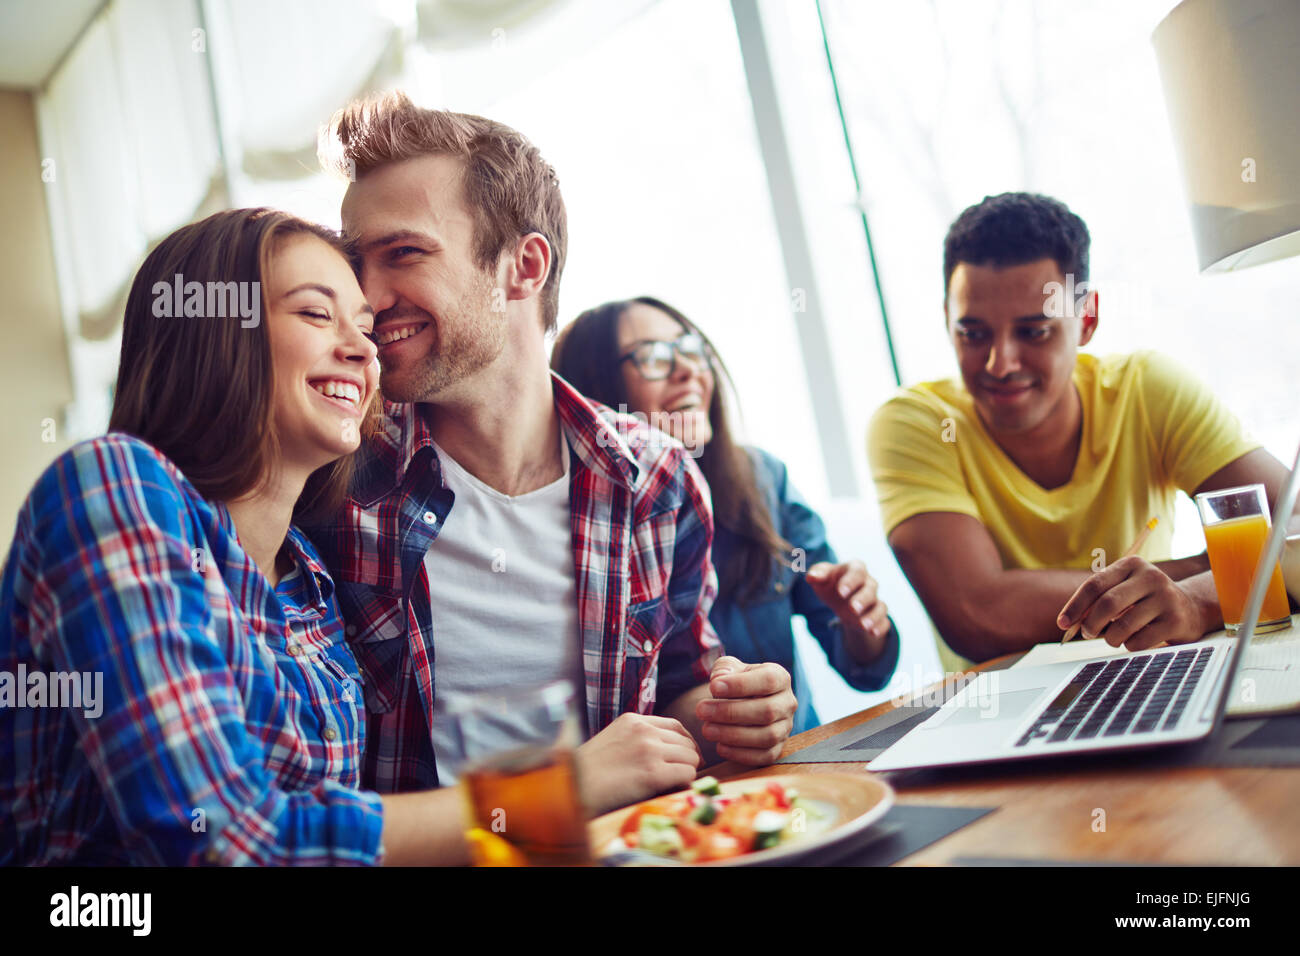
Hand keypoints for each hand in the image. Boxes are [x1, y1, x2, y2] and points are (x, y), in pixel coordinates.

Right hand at [574, 713, 700, 814]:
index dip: (685, 743)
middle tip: (681, 776)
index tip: (684, 758)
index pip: (676, 726)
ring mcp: (650, 750)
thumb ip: (636, 740)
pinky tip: (670, 791)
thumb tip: (664, 753)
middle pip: (687, 743)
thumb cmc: (588, 772)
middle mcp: (644, 731)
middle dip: (687, 760)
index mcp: (633, 720)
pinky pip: (688, 775)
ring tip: (673, 785)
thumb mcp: (612, 741)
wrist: (572, 790)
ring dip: (686, 772)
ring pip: (691, 758)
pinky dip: (684, 784)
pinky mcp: (653, 773)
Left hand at [695, 656, 795, 765]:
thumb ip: (724, 668)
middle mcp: (787, 704)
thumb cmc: (734, 682)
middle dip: (731, 712)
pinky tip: (719, 746)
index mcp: (780, 678)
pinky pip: (763, 757)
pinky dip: (741, 754)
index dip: (740, 685)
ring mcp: (785, 728)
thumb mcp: (728, 668)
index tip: (713, 687)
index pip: (768, 680)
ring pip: (766, 736)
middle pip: (767, 711)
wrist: (738, 703)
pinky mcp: (777, 749)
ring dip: (733, 735)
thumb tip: (719, 679)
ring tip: (706, 730)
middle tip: (701, 710)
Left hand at [806, 560, 890, 660]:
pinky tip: (872, 633)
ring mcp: (875, 601)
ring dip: (873, 616)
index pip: (857, 571)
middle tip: (852, 608)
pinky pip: (884, 622)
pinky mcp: (877, 617)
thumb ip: (817, 573)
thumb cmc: (831, 584)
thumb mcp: (821, 577)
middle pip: (871, 588)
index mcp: (855, 570)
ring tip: (863, 625)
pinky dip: (879, 627)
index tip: (840, 591)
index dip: (850, 581)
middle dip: (862, 599)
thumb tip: (811, 576)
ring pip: (880, 606)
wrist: (840, 600)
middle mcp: (868, 584)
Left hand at [1057, 556, 1214, 650]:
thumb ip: (1098, 600)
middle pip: (1108, 604)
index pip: (1095, 584)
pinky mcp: (1176, 620)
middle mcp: (1151, 577)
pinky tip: (1133, 640)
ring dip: (1110, 638)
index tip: (1062, 623)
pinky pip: (1140, 640)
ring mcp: (1166, 598)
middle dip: (1091, 624)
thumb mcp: (1123, 590)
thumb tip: (1069, 621)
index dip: (1075, 606)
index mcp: (1131, 564)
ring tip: (1112, 638)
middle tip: (1087, 634)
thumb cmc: (1145, 600)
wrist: (1190, 608)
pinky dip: (1129, 645)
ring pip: (1123, 626)